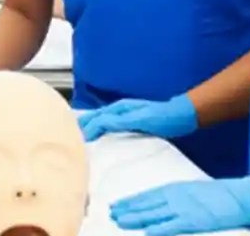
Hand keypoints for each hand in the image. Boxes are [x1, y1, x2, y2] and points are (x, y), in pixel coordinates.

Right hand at [78, 95, 197, 140]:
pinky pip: (109, 127)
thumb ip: (117, 121)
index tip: (70, 140)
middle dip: (79, 125)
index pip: (93, 119)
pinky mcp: (130, 122)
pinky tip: (99, 138)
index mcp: (118, 108)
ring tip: (76, 139)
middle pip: (93, 118)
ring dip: (88, 128)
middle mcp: (118, 110)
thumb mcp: (139, 120)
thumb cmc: (164, 118)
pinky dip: (100, 131)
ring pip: (100, 121)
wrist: (183, 116)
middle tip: (66, 138)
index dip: (81, 129)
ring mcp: (124, 115)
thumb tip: (95, 124)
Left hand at [110, 176, 249, 235]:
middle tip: (111, 212)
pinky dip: (158, 229)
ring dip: (135, 218)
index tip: (116, 204)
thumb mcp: (191, 190)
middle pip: (145, 204)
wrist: (237, 196)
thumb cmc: (217, 195)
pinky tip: (146, 231)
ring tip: (119, 220)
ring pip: (153, 214)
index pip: (146, 196)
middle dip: (127, 209)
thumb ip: (176, 197)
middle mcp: (174, 197)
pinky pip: (172, 226)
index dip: (130, 201)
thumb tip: (162, 203)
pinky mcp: (192, 221)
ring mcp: (182, 209)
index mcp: (174, 189)